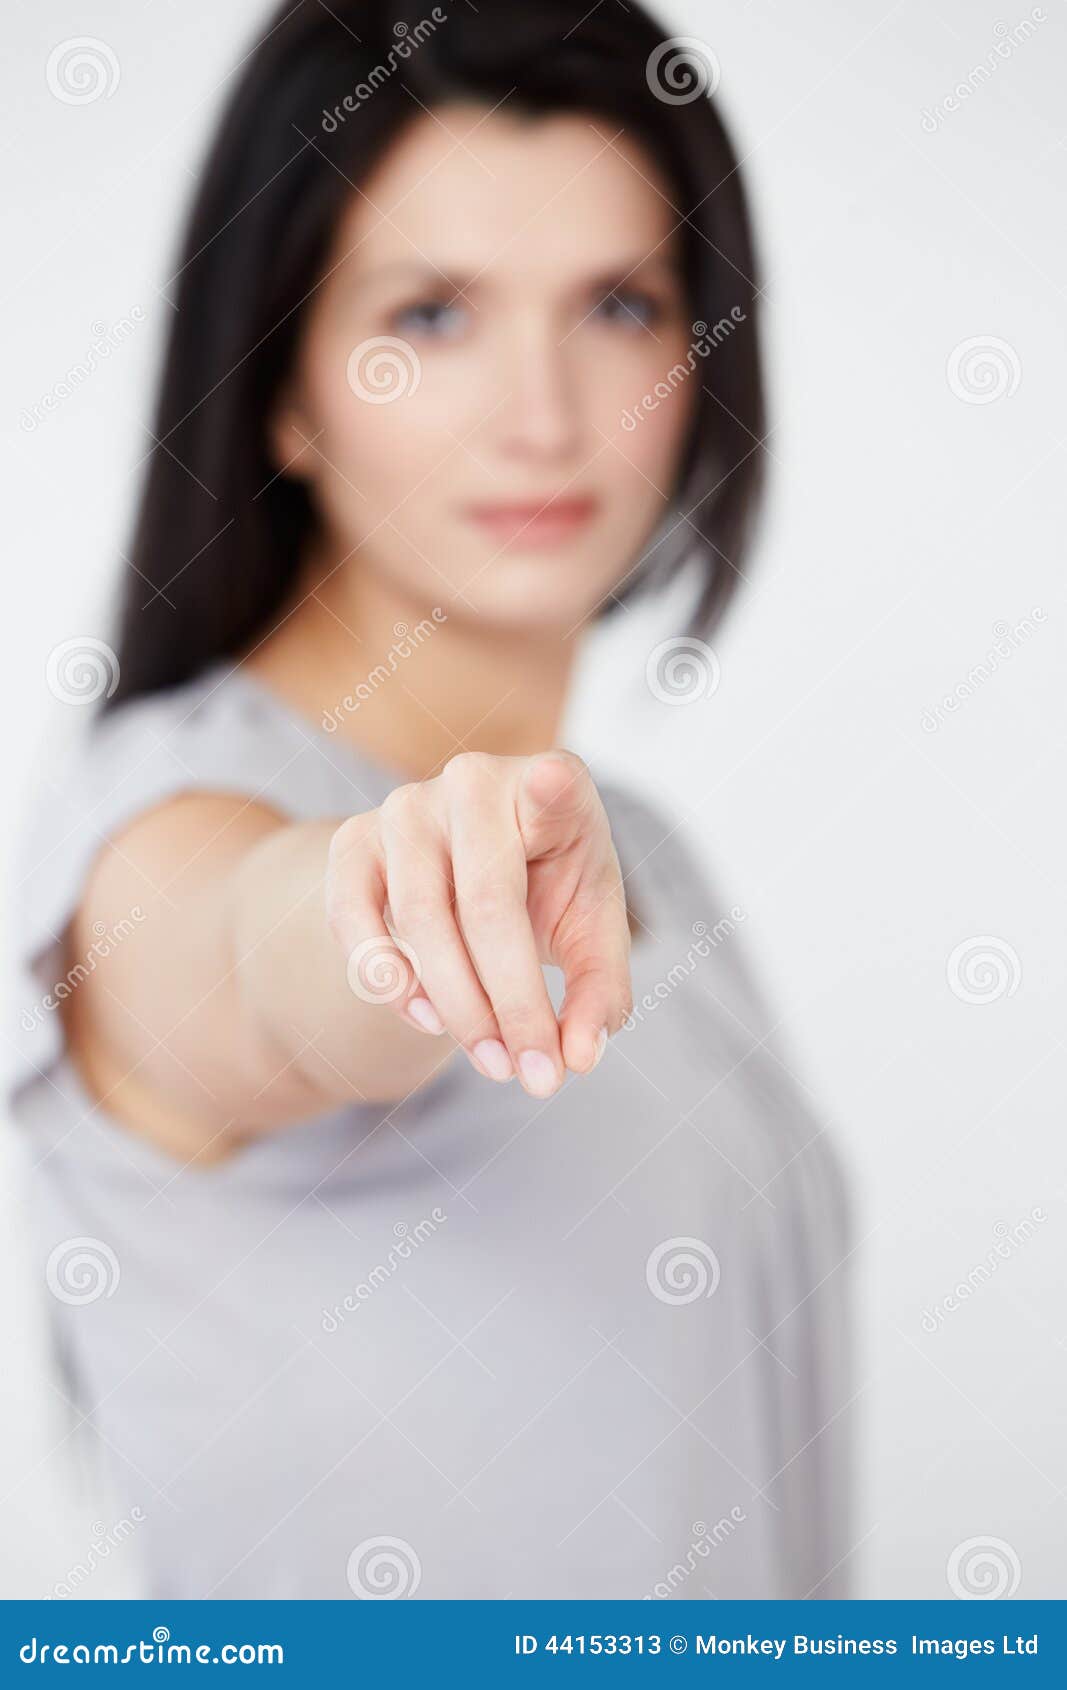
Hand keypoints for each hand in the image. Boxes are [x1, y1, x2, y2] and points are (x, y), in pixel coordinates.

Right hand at [325, 750, 633, 1097]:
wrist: (469, 871)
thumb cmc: (549, 894)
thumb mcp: (591, 935)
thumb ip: (600, 993)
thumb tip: (576, 1059)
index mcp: (556, 785)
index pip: (556, 783)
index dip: (551, 788)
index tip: (552, 782)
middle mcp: (475, 780)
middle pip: (488, 901)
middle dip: (512, 1002)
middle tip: (534, 1075)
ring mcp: (407, 805)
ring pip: (420, 918)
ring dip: (458, 1007)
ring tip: (494, 1062)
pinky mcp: (353, 838)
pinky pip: (352, 917)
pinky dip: (388, 979)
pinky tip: (429, 1020)